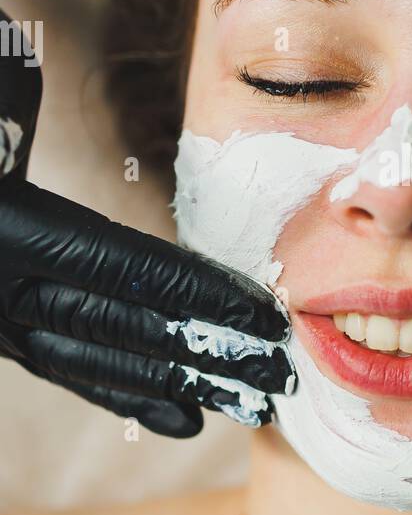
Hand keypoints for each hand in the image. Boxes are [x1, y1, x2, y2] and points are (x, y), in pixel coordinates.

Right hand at [0, 11, 294, 437]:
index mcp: (6, 230)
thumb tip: (27, 96)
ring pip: (97, 362)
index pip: (120, 266)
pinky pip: (67, 369)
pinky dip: (125, 394)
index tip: (264, 315)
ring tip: (245, 409)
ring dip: (178, 387)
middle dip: (205, 354)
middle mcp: (0, 286)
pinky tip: (180, 418)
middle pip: (121, 328)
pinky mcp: (0, 330)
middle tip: (280, 377)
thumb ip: (12, 108)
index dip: (196, 293)